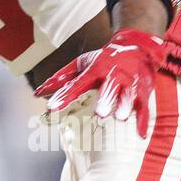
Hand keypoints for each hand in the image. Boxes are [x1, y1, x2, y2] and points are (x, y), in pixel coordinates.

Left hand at [34, 29, 165, 136]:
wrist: (137, 46)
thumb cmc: (104, 59)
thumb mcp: (82, 63)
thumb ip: (61, 78)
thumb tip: (37, 93)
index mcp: (96, 69)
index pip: (78, 83)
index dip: (65, 95)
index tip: (51, 107)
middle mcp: (113, 75)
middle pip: (109, 87)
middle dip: (105, 98)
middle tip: (99, 112)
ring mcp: (129, 82)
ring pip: (128, 95)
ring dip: (124, 105)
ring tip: (119, 118)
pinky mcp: (143, 90)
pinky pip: (143, 107)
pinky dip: (142, 120)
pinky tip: (140, 134)